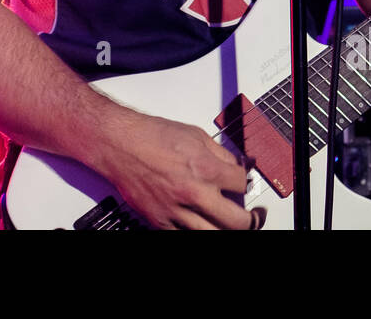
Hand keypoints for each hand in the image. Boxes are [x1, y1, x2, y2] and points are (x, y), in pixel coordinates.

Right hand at [95, 113, 260, 229]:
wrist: (119, 144)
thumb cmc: (151, 136)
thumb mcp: (195, 134)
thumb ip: (220, 154)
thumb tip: (237, 166)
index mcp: (205, 168)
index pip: (243, 185)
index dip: (246, 183)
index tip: (244, 184)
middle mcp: (193, 193)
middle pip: (238, 222)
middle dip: (248, 219)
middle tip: (250, 216)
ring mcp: (176, 211)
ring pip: (213, 234)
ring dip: (224, 227)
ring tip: (226, 221)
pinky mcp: (160, 221)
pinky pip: (185, 235)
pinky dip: (195, 230)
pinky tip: (199, 222)